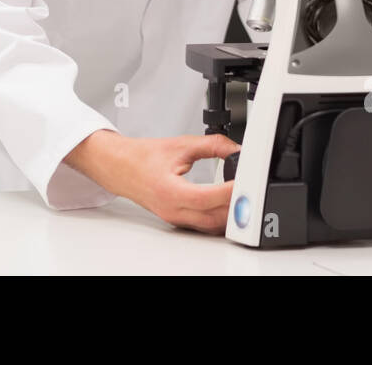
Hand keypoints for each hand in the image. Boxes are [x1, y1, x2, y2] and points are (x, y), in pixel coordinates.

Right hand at [64, 129, 238, 232]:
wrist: (120, 167)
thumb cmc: (142, 157)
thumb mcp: (180, 145)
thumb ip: (212, 145)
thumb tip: (235, 149)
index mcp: (170, 190)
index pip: (208, 198)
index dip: (230, 192)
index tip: (246, 182)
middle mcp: (172, 209)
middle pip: (213, 217)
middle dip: (235, 205)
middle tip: (251, 189)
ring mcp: (175, 218)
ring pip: (210, 225)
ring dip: (229, 215)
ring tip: (243, 197)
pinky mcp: (177, 220)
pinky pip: (203, 226)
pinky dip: (218, 218)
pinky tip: (227, 205)